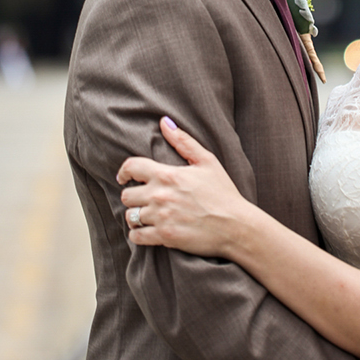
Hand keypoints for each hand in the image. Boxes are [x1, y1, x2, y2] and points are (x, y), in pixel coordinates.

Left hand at [116, 117, 246, 259]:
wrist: (237, 226)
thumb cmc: (223, 193)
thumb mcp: (207, 161)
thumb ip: (184, 141)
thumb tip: (164, 122)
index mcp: (167, 175)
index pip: (131, 167)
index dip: (123, 172)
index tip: (122, 178)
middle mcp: (160, 195)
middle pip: (126, 195)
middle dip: (132, 197)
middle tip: (140, 200)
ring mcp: (161, 217)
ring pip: (130, 216)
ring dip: (135, 216)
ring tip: (143, 217)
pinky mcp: (165, 236)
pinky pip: (137, 237)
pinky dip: (137, 235)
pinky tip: (144, 232)